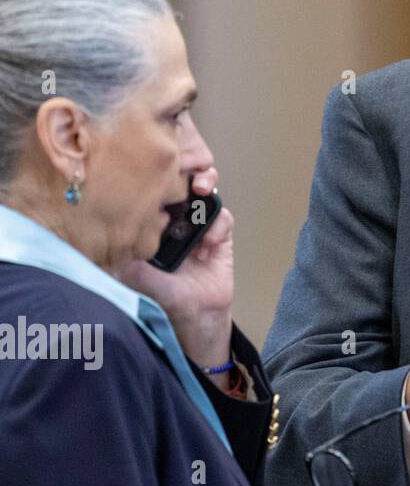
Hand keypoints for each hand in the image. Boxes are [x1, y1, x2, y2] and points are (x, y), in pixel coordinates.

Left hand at [118, 170, 233, 375]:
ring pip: (205, 193)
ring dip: (207, 185)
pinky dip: (218, 225)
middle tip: (187, 175)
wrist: (197, 315)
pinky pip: (223, 219)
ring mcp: (199, 226)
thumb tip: (110, 241)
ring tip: (202, 190)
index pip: (154, 191)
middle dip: (187, 172)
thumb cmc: (166, 297)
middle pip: (182, 183)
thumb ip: (128, 259)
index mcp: (152, 224)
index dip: (156, 177)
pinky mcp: (221, 236)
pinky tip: (209, 244)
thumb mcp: (137, 278)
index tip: (155, 170)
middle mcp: (175, 221)